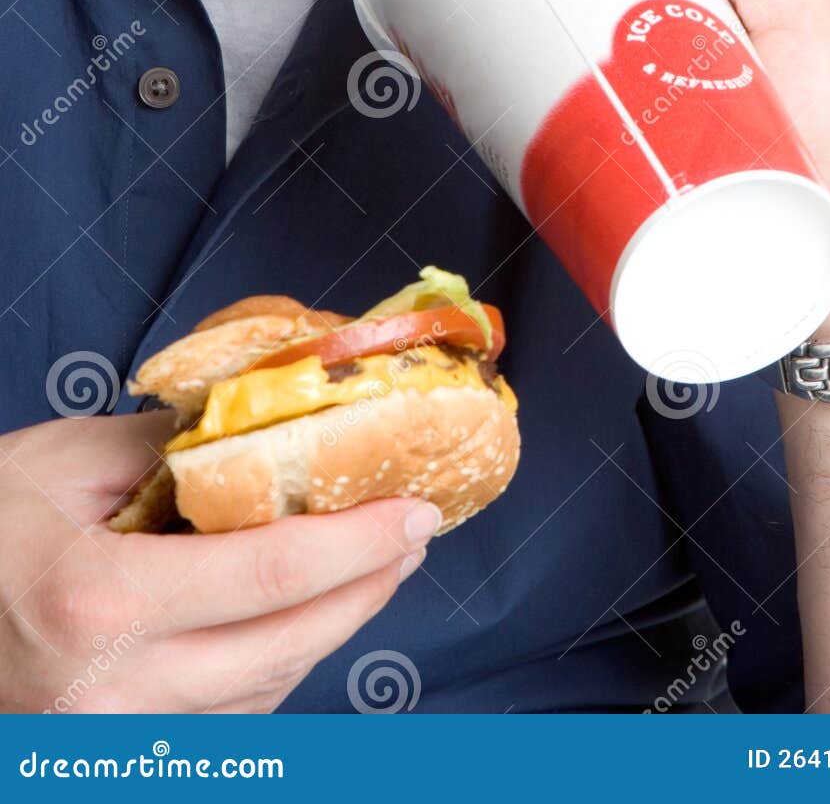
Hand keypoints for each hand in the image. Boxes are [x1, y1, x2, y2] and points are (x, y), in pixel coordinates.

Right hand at [0, 411, 440, 712]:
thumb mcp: (58, 463)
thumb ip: (163, 446)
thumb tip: (257, 425)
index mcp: (99, 605)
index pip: (268, 578)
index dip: (357, 544)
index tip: (414, 511)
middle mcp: (114, 693)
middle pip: (287, 648)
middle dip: (368, 587)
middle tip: (416, 534)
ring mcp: (115, 742)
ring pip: (266, 693)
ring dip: (333, 630)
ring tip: (374, 567)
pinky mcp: (115, 759)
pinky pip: (227, 720)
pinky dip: (277, 668)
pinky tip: (303, 618)